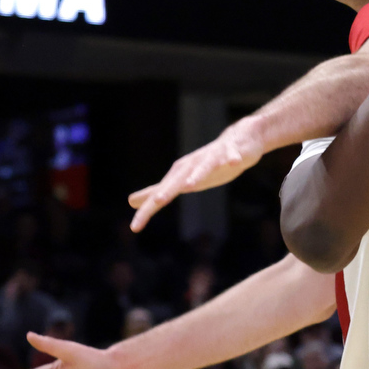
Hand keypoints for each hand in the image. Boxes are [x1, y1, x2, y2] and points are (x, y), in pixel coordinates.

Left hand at [128, 122, 264, 231]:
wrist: (237, 140)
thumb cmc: (208, 165)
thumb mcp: (182, 181)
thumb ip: (158, 191)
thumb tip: (131, 202)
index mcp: (179, 174)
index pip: (160, 195)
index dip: (147, 211)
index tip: (135, 228)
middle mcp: (192, 165)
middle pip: (178, 180)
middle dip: (168, 190)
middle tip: (157, 201)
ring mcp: (212, 158)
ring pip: (204, 166)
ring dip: (197, 174)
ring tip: (190, 185)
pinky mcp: (232, 153)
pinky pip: (233, 156)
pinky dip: (232, 158)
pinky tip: (233, 163)